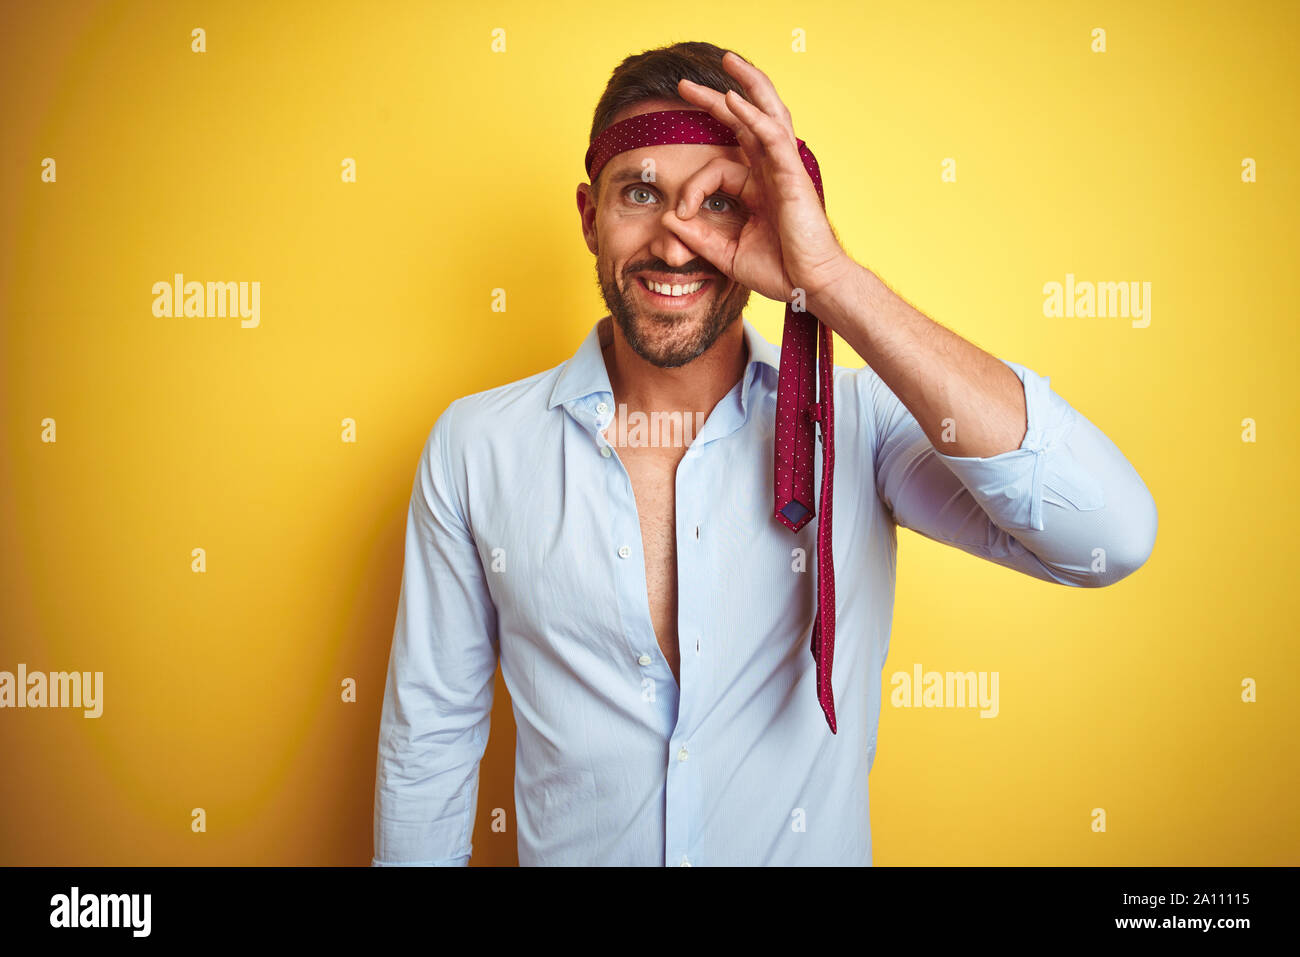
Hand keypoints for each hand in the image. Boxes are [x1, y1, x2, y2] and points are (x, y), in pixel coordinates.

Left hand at [665, 51, 850, 308]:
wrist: (810, 287)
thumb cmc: (780, 271)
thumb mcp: (727, 253)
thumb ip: (698, 235)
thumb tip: (667, 219)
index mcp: (757, 186)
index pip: (717, 167)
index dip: (693, 187)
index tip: (680, 214)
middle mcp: (771, 171)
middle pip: (743, 121)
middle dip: (715, 99)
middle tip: (683, 84)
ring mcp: (783, 169)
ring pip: (766, 114)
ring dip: (746, 85)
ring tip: (727, 61)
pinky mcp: (791, 176)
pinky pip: (772, 137)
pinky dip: (753, 115)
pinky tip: (734, 99)